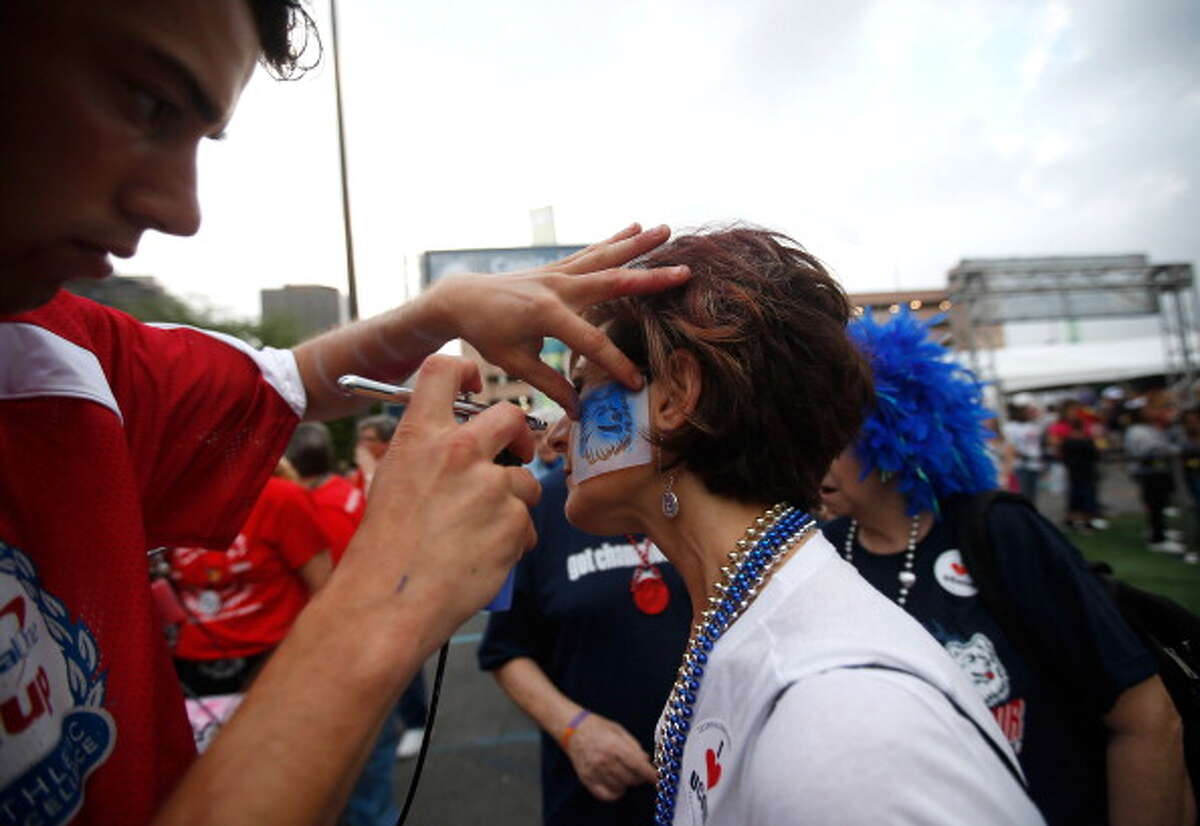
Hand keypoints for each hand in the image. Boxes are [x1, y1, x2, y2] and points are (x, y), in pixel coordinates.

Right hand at [336, 355, 540, 642]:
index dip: (466, 372)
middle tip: (517, 453)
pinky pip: (526, 523)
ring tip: (479, 530)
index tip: (475, 387)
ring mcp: (492, 486)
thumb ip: (429, 451)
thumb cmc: (384, 545)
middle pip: (512, 415)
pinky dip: (513, 539)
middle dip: (521, 434)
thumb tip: (460, 440)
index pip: (446, 370)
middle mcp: (460, 451)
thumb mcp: (392, 478)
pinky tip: (484, 555)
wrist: (390, 600)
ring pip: (526, 481)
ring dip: (513, 501)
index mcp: (421, 435)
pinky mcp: (514, 523)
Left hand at [428, 223, 689, 414]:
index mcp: (547, 315)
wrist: (462, 299)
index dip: (616, 365)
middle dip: (649, 279)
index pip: (591, 343)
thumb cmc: (487, 333)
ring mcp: (557, 273)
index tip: (636, 383)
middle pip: (611, 283)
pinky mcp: (556, 268)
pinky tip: (634, 227)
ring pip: (604, 257)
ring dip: (637, 244)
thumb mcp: (515, 364)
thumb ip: (550, 385)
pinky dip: (613, 240)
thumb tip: (580, 410)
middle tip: (683, 272)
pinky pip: (591, 253)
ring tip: (666, 230)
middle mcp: (557, 288)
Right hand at [564, 712, 657, 801]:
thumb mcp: (619, 730)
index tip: (658, 779)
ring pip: (621, 788)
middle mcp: (604, 760)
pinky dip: (615, 793)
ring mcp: (594, 771)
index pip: (638, 766)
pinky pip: (606, 795)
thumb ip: (634, 746)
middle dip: (640, 777)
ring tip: (625, 773)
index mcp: (614, 746)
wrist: (573, 729)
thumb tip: (646, 760)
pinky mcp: (587, 779)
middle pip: (631, 779)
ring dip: (627, 783)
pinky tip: (616, 783)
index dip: (650, 774)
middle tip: (639, 770)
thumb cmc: (598, 727)